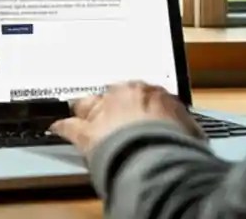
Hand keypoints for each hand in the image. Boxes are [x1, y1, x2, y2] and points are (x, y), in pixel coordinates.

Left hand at [50, 81, 204, 155]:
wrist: (156, 154)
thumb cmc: (176, 143)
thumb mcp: (189, 130)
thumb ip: (182, 126)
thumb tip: (189, 135)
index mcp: (150, 92)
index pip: (142, 92)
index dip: (138, 104)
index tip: (140, 111)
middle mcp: (123, 96)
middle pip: (111, 94)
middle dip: (110, 102)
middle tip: (111, 111)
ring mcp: (101, 112)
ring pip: (86, 104)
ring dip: (84, 109)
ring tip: (79, 110)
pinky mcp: (85, 132)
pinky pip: (68, 127)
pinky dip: (61, 127)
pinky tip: (56, 127)